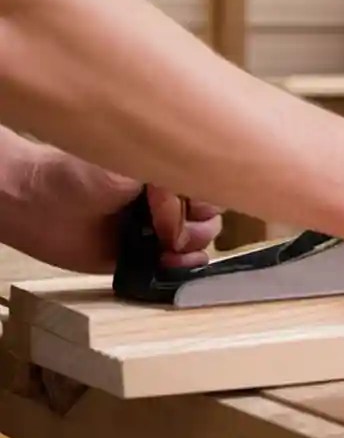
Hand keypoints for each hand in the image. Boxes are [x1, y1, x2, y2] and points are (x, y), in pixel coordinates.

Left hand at [22, 149, 223, 273]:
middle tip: (168, 230)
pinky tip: (167, 263)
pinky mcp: (148, 258)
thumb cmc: (76, 174)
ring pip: (202, 242)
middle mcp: (171, 200)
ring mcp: (161, 230)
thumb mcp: (128, 168)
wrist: (36, 205)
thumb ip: (166, 186)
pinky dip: (183, 269)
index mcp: (169, 172)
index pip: (211, 185)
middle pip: (213, 216)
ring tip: (163, 247)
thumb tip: (182, 221)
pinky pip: (182, 267)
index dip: (205, 198)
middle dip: (199, 225)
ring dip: (191, 247)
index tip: (186, 205)